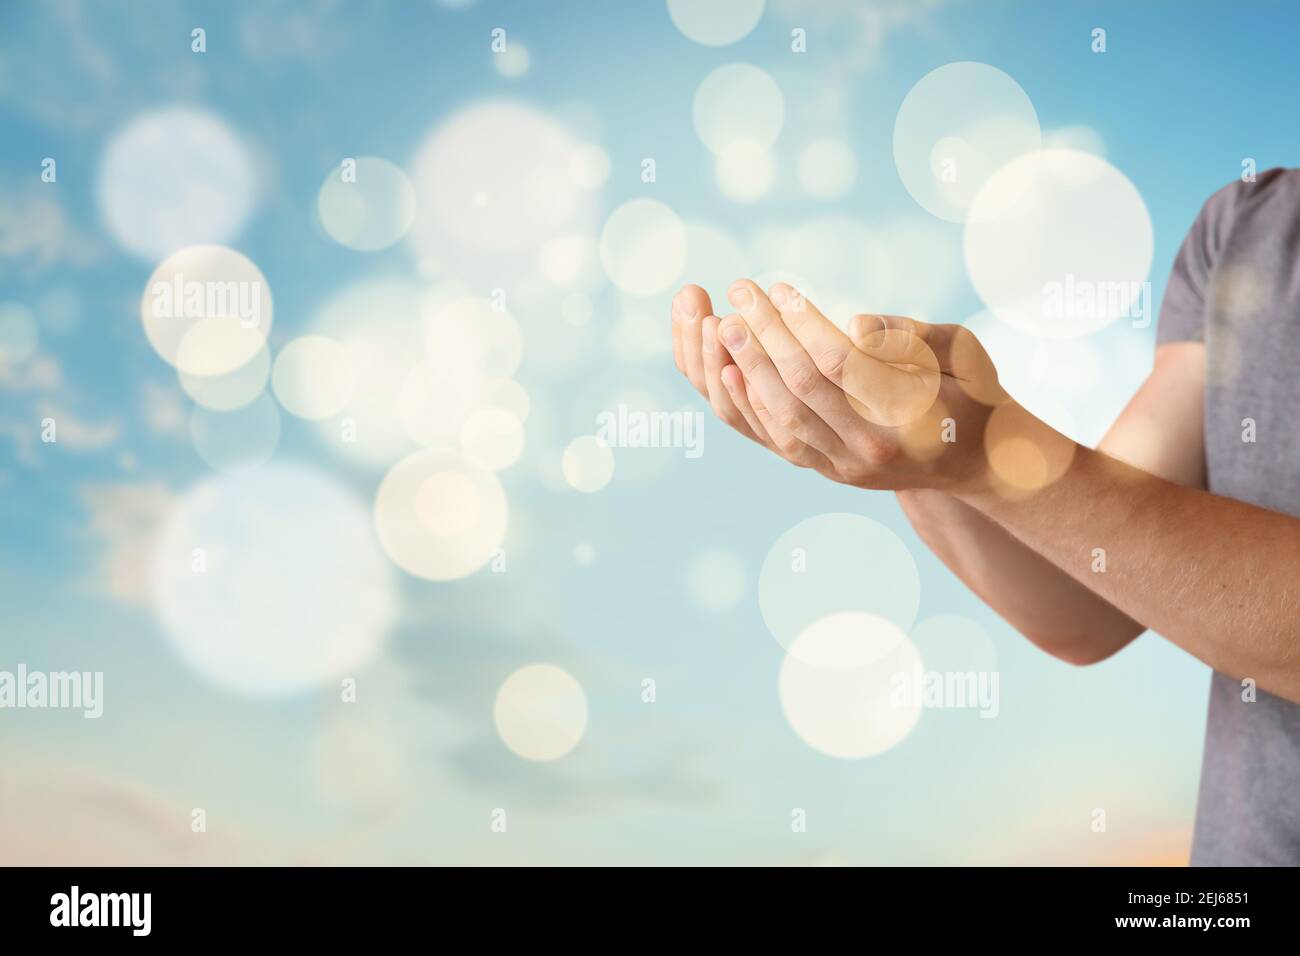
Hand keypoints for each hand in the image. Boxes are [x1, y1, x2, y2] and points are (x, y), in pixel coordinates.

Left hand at [671, 278, 1056, 494]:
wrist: (978, 459)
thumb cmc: (972, 390)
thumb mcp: (964, 351)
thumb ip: (911, 335)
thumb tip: (853, 326)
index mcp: (910, 413)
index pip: (839, 363)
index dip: (804, 322)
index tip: (779, 286)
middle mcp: (872, 447)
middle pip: (802, 388)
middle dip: (765, 336)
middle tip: (739, 293)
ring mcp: (847, 466)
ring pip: (783, 418)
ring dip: (748, 369)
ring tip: (723, 325)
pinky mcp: (830, 471)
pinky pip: (779, 440)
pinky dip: (751, 405)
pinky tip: (730, 370)